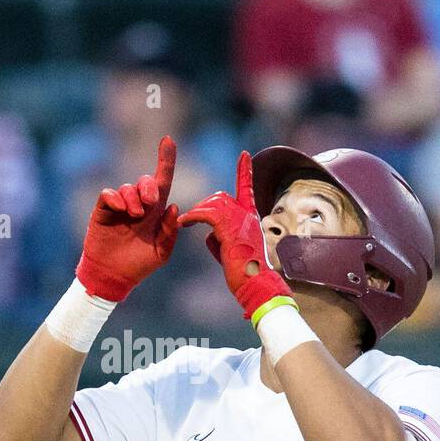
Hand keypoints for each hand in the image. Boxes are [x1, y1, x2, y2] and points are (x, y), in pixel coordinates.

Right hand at [76, 135, 179, 300]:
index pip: (162, 181)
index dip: (166, 160)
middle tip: (151, 203)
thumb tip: (172, 206)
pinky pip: (109, 194)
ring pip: (127, 188)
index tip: (168, 140)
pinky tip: (121, 208)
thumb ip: (169, 231)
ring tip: (135, 215)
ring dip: (134, 198)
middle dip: (149, 187)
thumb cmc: (139, 266)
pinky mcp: (103, 211)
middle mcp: (138, 205)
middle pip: (145, 181)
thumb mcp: (161, 252)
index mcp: (155, 212)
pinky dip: (116, 197)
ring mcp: (120, 207)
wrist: (113, 277)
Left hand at [177, 150, 290, 319]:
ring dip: (196, 212)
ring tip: (185, 224)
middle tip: (189, 221)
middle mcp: (248, 216)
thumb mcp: (231, 251)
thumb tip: (210, 233)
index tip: (244, 155)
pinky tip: (184, 224)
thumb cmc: (244, 274)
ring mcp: (242, 220)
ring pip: (214, 202)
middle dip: (203, 206)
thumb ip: (221, 237)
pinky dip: (193, 217)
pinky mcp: (231, 228)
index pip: (247, 189)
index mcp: (251, 219)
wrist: (255, 285)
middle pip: (221, 196)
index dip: (244, 172)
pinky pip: (208, 213)